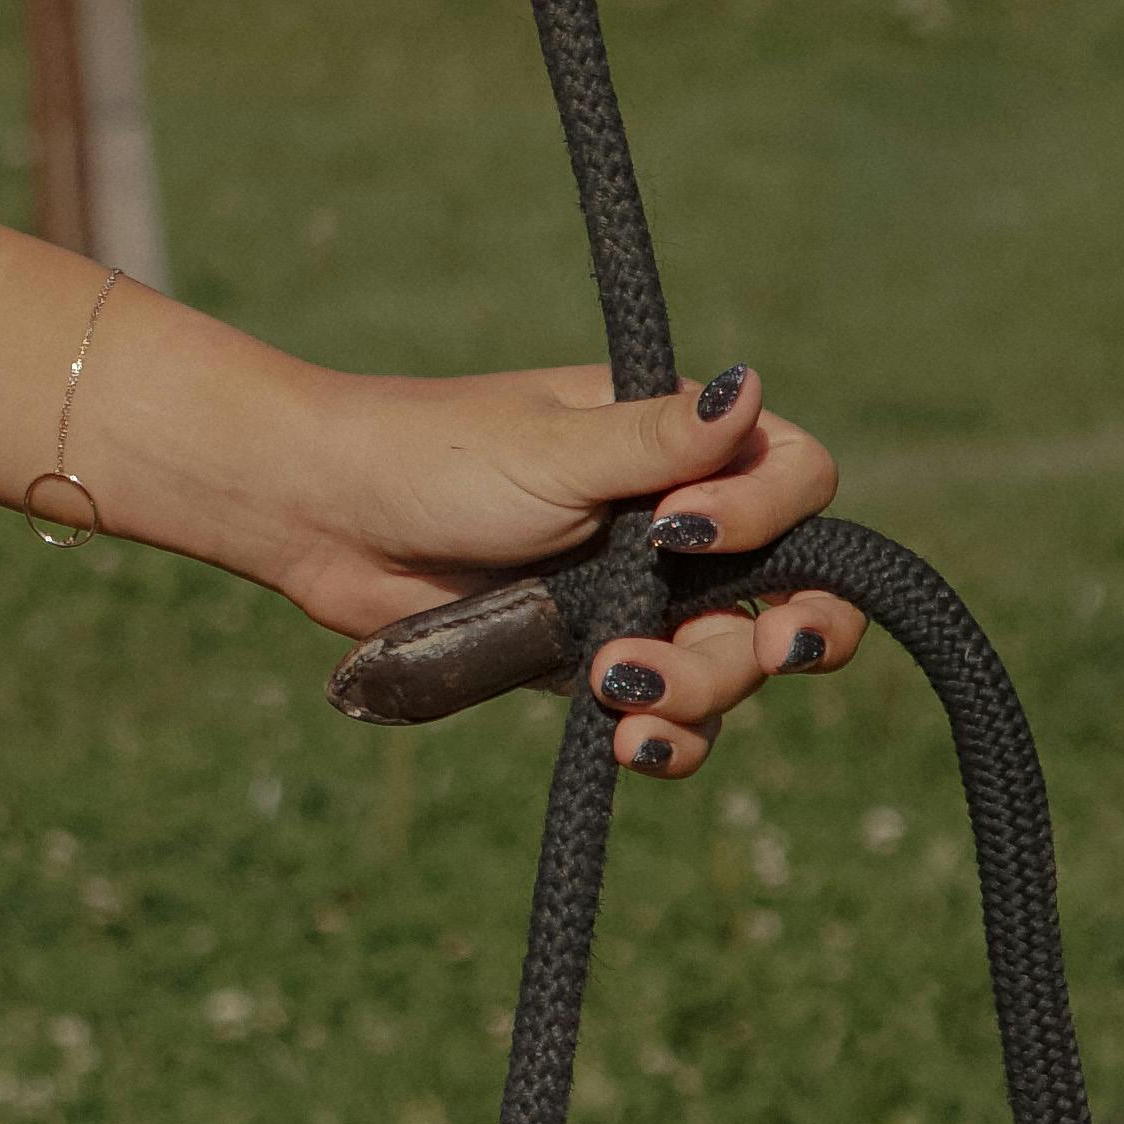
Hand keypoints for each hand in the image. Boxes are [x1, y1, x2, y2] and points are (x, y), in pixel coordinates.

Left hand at [0, 216, 861, 782]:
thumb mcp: (548, 450)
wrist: (326, 520)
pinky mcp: (594, 660)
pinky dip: (663, 738)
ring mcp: (640, 596)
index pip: (797, 476)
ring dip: (700, 691)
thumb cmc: (432, 456)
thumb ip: (657, 438)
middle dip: (777, 634)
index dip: (771, 514)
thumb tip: (749, 379)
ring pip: (731, 665)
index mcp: (677, 442)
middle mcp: (676, 519)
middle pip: (788, 588)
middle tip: (767, 651)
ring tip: (619, 691)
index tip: (685, 533)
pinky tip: (628, 744)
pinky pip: (668, 715)